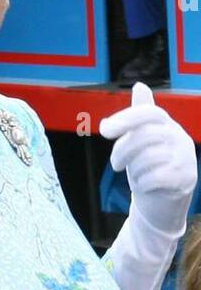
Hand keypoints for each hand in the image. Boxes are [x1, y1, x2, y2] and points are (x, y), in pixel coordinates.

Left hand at [100, 83, 196, 237]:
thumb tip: (140, 85)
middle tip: (114, 164)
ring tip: (134, 176)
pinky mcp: (186, 180)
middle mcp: (181, 139)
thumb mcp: (140, 141)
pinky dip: (143, 183)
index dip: (126, 118)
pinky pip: (155, 177)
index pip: (150, 113)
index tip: (104, 130)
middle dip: (122, 150)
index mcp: (169, 126)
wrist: (161, 204)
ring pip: (149, 157)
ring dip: (134, 170)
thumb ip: (138, 117)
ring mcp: (186, 159)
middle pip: (145, 135)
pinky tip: (144, 186)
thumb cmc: (147, 168)